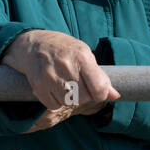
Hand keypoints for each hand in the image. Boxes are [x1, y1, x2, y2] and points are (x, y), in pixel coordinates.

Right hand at [2, 29, 120, 130]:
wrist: (34, 44)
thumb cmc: (64, 50)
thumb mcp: (85, 55)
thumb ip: (100, 76)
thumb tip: (115, 96)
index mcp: (82, 56)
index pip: (99, 89)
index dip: (100, 94)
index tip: (96, 91)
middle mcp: (66, 65)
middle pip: (84, 97)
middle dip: (83, 95)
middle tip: (76, 84)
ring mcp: (51, 75)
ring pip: (68, 102)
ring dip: (68, 98)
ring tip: (64, 84)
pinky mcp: (39, 84)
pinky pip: (53, 105)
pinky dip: (55, 101)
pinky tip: (53, 88)